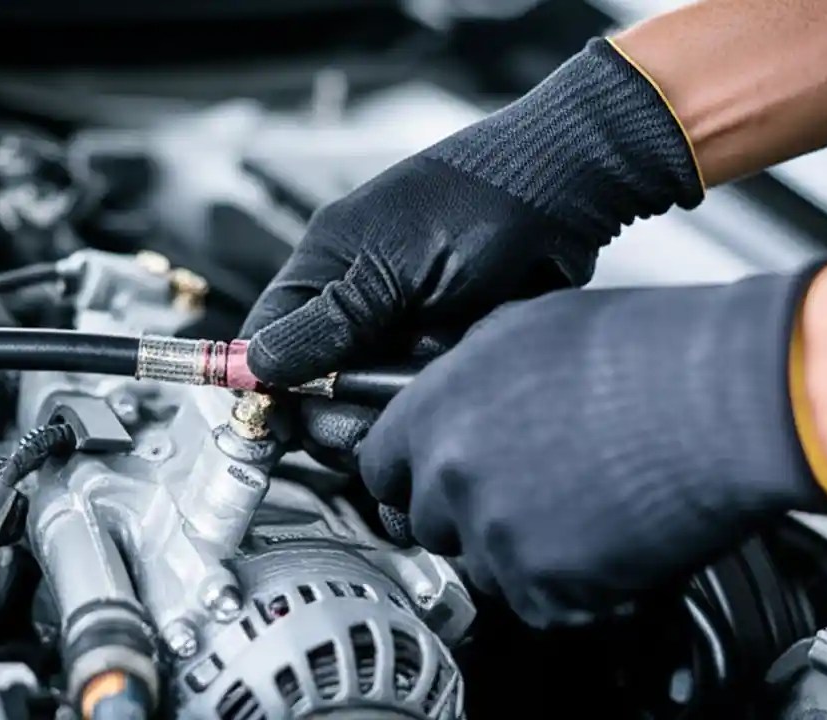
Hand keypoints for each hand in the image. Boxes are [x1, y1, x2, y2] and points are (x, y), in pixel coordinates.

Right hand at [242, 37, 703, 388]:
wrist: (569, 191)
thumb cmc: (477, 205)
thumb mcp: (390, 270)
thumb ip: (327, 324)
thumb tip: (258, 368)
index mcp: (324, 266)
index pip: (268, 338)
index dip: (270, 386)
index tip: (284, 425)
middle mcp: (355, 299)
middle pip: (318, 383)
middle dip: (344, 405)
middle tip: (374, 413)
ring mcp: (401, 325)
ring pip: (372, 397)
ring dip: (397, 396)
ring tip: (436, 366)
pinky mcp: (443, 345)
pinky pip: (421, 391)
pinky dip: (437, 388)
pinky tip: (460, 365)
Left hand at [357, 268, 826, 627]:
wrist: (721, 400)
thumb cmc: (641, 350)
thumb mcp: (523, 328)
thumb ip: (464, 374)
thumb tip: (450, 391)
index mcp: (434, 412)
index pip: (379, 466)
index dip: (408, 473)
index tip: (430, 476)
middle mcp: (452, 476)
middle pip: (426, 521)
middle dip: (466, 510)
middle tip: (525, 487)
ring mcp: (495, 535)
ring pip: (481, 564)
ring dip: (519, 548)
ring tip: (578, 505)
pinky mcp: (546, 586)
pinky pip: (535, 602)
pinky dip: (567, 586)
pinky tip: (603, 537)